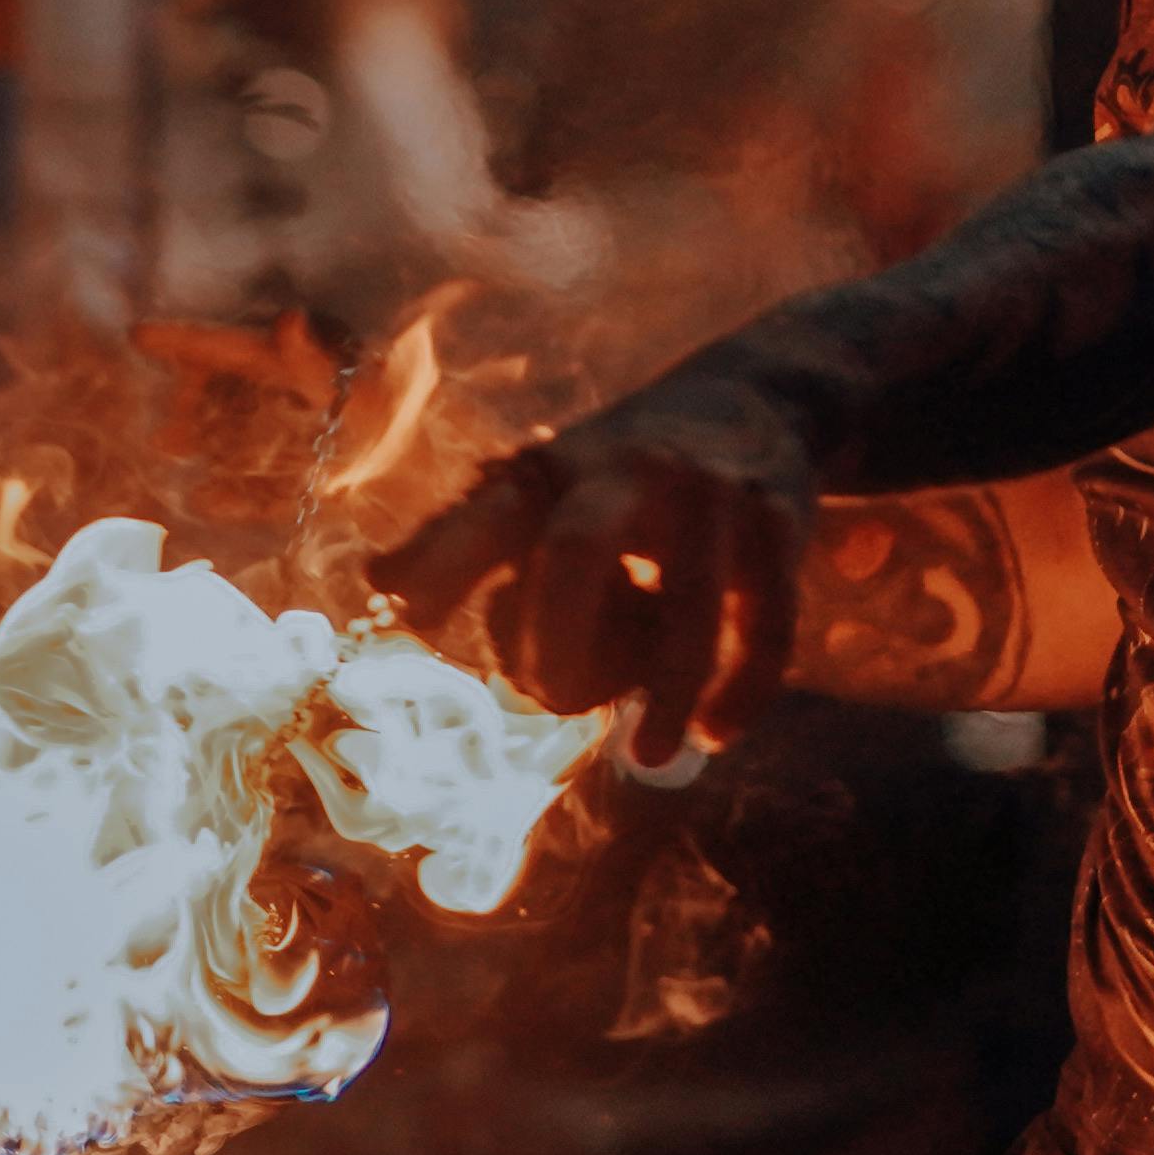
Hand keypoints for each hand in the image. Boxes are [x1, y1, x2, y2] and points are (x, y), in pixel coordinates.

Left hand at [375, 378, 814, 767]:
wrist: (758, 399)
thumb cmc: (622, 476)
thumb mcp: (548, 487)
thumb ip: (471, 537)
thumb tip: (375, 582)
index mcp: (552, 471)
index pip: (483, 518)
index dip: (439, 566)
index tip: (406, 617)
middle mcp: (626, 472)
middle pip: (575, 551)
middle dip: (555, 640)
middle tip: (545, 700)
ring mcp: (709, 497)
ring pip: (687, 614)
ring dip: (665, 698)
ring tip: (647, 755)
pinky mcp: (778, 525)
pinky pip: (763, 629)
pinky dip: (739, 694)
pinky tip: (714, 735)